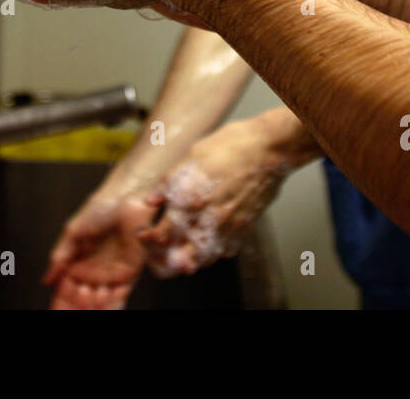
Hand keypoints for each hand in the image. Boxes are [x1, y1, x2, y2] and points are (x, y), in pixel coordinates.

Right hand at [43, 193, 155, 309]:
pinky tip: (103, 294)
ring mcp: (114, 270)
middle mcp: (97, 267)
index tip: (58, 297)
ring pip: (102, 295)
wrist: (125, 197)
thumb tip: (46, 279)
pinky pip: (121, 291)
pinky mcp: (131, 270)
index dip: (64, 292)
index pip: (70, 284)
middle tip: (75, 295)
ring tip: (87, 293)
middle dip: (79, 299)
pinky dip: (112, 298)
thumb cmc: (100, 208)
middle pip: (86, 293)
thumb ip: (59, 256)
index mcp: (82, 259)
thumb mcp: (72, 232)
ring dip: (95, 300)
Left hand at [137, 116, 293, 276]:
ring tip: (177, 250)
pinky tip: (205, 241)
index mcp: (190, 203)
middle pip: (178, 260)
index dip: (147, 239)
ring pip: (201, 261)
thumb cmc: (230, 148)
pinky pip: (223, 252)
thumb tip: (150, 200)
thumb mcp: (190, 157)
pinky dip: (210, 253)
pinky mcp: (243, 230)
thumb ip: (167, 183)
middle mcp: (208, 221)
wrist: (267, 151)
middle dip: (162, 259)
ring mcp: (227, 229)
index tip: (143, 233)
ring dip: (185, 259)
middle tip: (155, 252)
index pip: (160, 237)